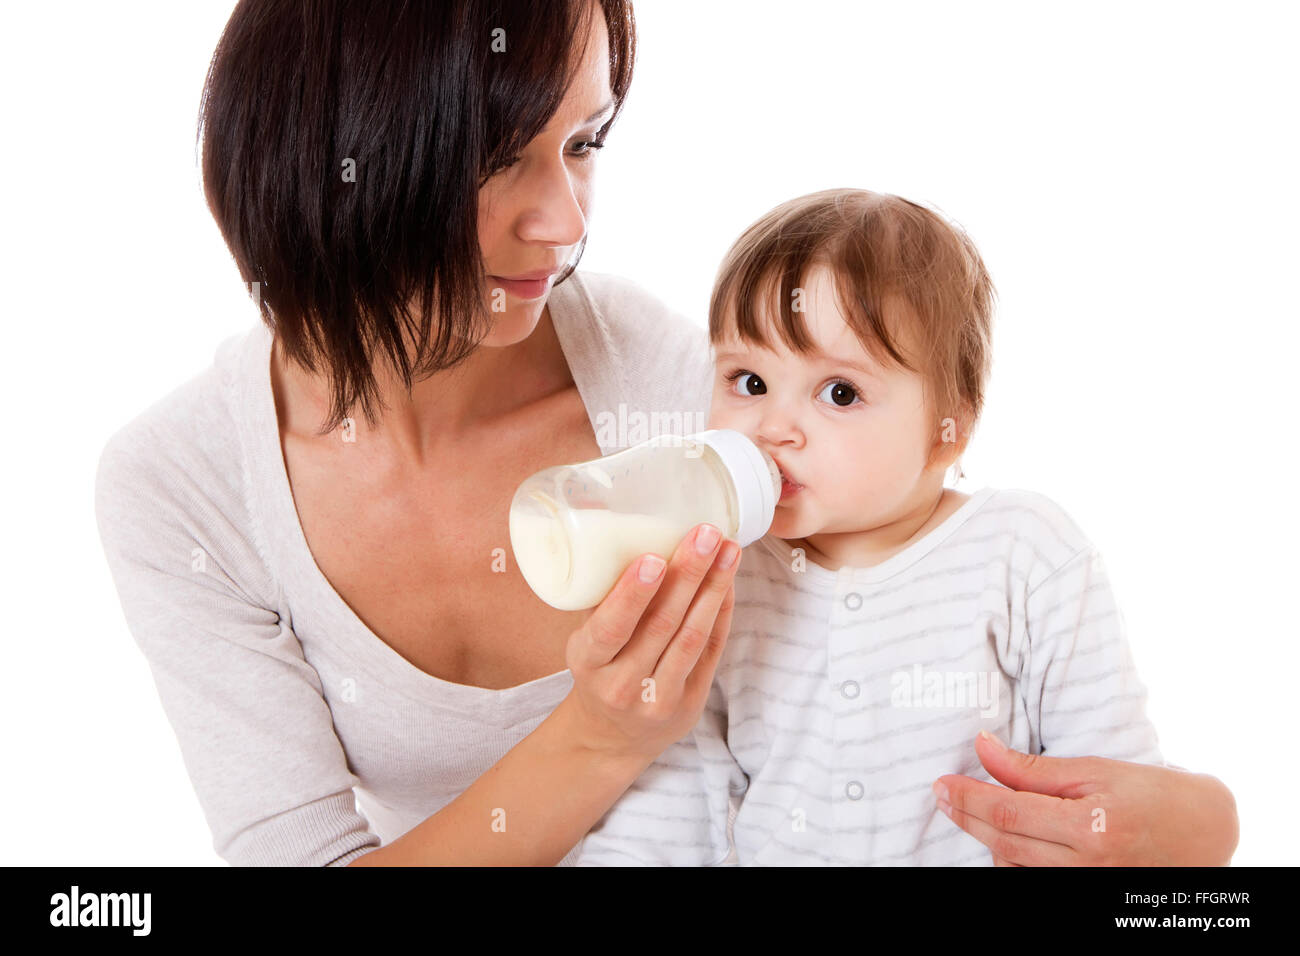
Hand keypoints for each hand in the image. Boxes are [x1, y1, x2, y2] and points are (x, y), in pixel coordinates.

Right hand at [562, 522, 740, 762]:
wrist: (610, 737)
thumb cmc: (598, 670)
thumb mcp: (585, 639)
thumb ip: (603, 597)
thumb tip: (613, 521)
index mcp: (588, 663)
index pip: (611, 628)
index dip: (633, 593)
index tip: (653, 558)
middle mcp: (622, 684)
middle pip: (661, 625)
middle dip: (688, 574)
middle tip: (705, 533)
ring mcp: (659, 698)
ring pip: (692, 637)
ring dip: (714, 588)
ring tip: (727, 549)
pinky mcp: (690, 702)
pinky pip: (710, 650)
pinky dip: (721, 612)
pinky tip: (728, 580)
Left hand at [933, 731, 1238, 865]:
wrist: (1203, 833)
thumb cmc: (1150, 794)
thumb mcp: (1094, 769)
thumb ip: (1033, 767)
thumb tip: (982, 746)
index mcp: (1092, 827)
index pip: (1010, 811)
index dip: (968, 798)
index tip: (940, 783)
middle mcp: (1088, 865)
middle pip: (1004, 843)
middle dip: (966, 817)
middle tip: (941, 794)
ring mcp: (1088, 887)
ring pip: (1013, 867)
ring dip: (987, 838)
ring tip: (975, 809)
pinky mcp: (1086, 896)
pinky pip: (1032, 881)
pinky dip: (1010, 860)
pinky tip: (1004, 836)